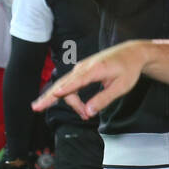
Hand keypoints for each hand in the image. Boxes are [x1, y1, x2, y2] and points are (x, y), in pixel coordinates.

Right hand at [32, 41, 149, 119]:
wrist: (132, 53)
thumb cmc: (129, 69)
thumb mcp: (121, 87)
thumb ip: (104, 100)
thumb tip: (88, 112)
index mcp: (95, 69)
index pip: (76, 81)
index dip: (64, 89)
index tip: (54, 95)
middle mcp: (84, 67)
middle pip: (63, 83)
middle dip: (49, 96)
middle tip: (36, 108)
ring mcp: (82, 68)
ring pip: (66, 85)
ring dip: (70, 102)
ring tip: (84, 115)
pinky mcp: (83, 70)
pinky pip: (71, 83)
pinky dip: (72, 96)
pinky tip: (79, 106)